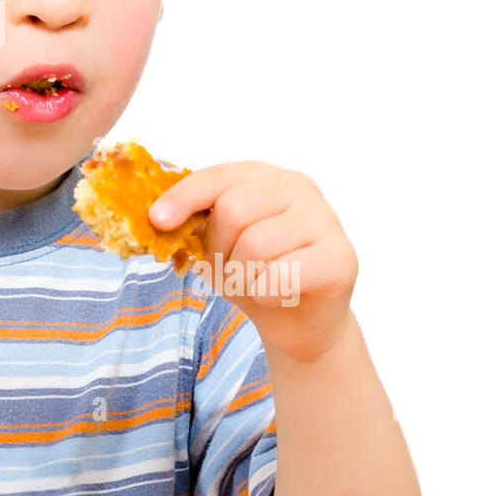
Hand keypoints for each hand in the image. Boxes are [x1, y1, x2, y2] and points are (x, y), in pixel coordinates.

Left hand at [149, 161, 358, 364]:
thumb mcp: (215, 245)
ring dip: (243, 276)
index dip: (183, 197)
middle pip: (233, 210)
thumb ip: (193, 224)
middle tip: (230, 268)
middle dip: (220, 248)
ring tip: (255, 282)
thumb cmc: (254, 273)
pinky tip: (276, 294)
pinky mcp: (341, 257)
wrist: (299, 320)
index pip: (216, 177)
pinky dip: (266, 293)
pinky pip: (283, 274)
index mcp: (262, 175)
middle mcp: (297, 186)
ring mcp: (325, 219)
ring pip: (257, 244)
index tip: (157, 220)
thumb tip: (155, 218)